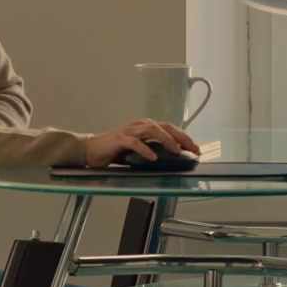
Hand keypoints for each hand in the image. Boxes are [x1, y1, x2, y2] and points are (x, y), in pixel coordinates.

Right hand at [84, 119, 199, 167]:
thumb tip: (172, 160)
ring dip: (167, 140)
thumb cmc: (114, 151)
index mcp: (145, 127)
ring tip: (177, 151)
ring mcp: (129, 131)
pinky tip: (153, 158)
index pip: (170, 129)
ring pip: (152, 130)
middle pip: (165, 126)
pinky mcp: (119, 139)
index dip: (185, 138)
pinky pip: (135, 142)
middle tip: (193, 149)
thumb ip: (152, 151)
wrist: (90, 150)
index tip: (196, 149)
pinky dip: (145, 150)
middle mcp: (139, 125)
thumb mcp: (138, 151)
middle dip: (182, 138)